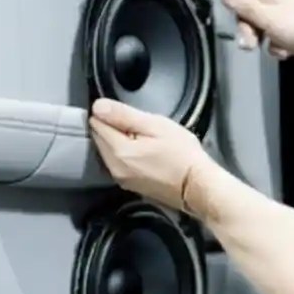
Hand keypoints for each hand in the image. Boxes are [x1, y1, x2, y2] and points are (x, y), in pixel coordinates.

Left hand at [88, 98, 206, 211]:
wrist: (197, 187)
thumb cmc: (182, 154)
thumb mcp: (156, 126)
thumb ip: (124, 115)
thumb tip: (98, 107)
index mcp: (118, 150)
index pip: (96, 123)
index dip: (110, 114)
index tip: (129, 115)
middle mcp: (113, 167)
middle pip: (99, 138)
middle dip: (112, 128)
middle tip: (141, 128)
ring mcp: (120, 179)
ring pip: (106, 151)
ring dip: (117, 142)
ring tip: (144, 140)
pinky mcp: (128, 185)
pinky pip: (116, 163)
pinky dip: (123, 155)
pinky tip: (143, 153)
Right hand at [221, 0, 293, 65]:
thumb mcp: (269, 17)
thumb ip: (245, 6)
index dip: (239, 15)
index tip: (241, 29)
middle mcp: (281, 3)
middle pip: (252, 16)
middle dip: (249, 32)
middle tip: (251, 45)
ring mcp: (289, 19)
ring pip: (263, 30)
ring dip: (263, 42)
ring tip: (273, 49)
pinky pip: (276, 40)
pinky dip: (277, 48)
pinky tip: (285, 52)